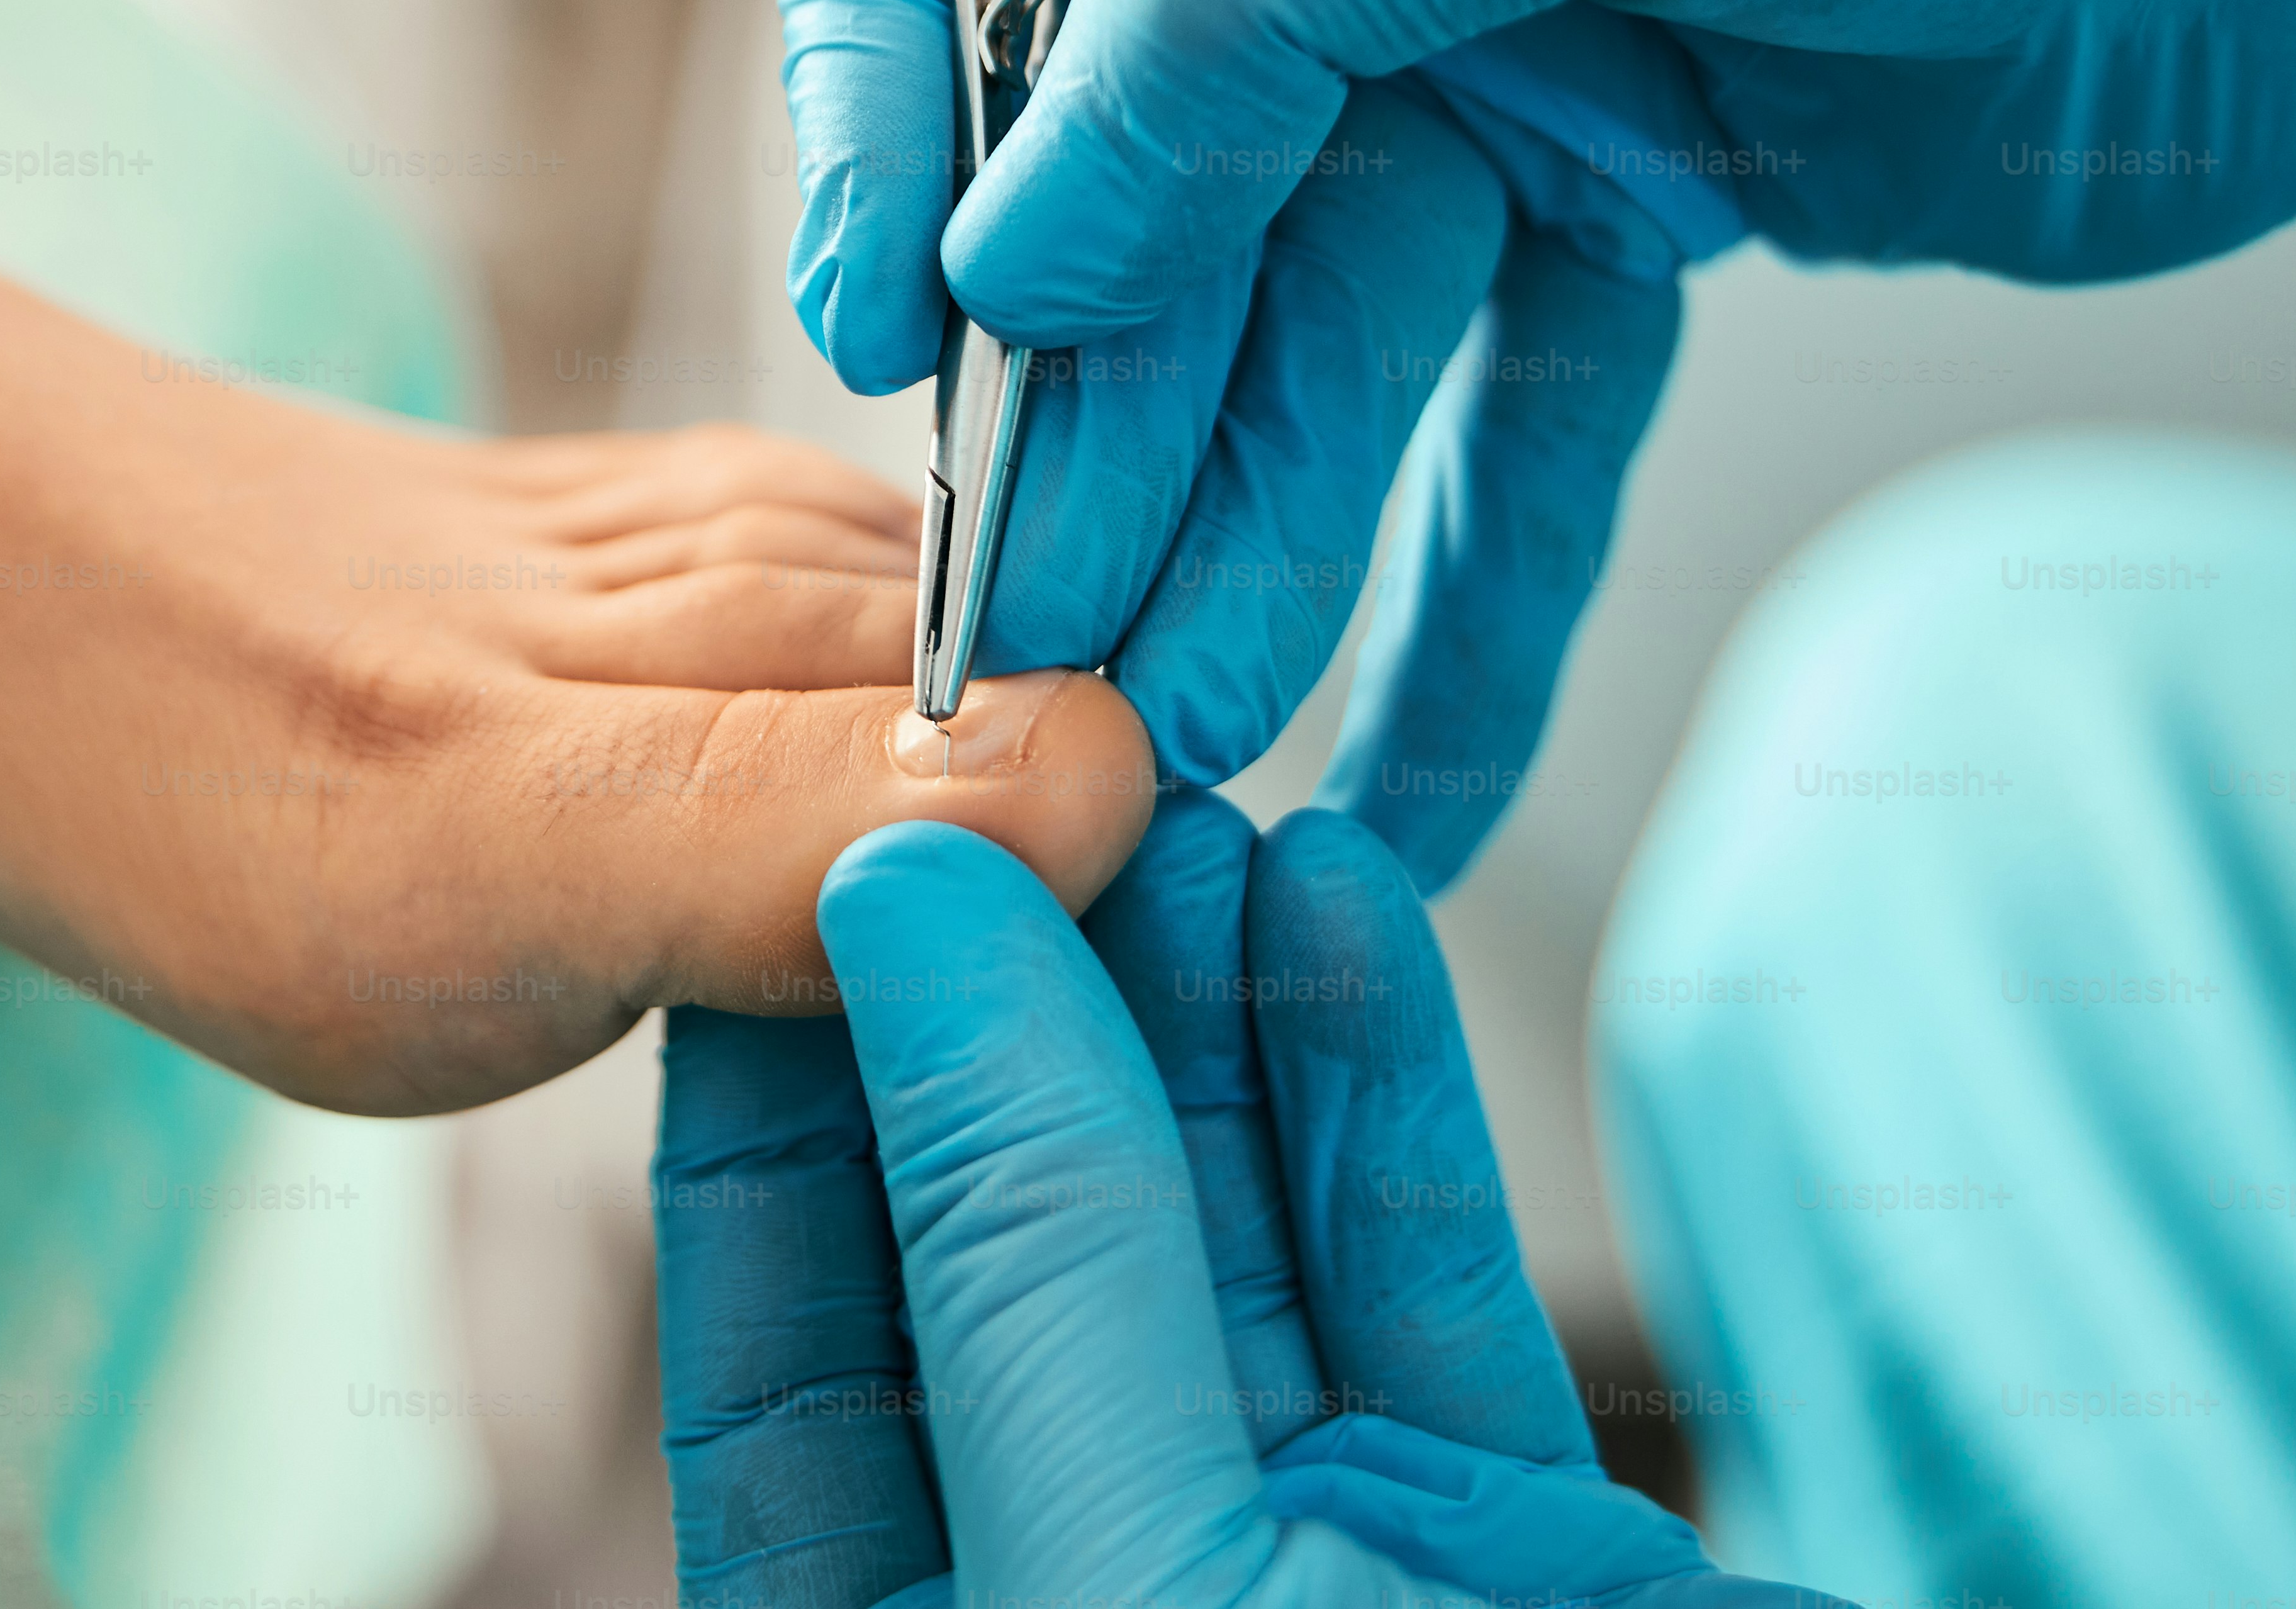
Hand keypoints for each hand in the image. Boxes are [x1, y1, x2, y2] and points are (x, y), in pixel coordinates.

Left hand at [656, 793, 1837, 1607]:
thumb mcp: (1158, 1590)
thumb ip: (1034, 1267)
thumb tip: (906, 931)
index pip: (792, 1372)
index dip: (785, 1108)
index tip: (803, 855)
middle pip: (1009, 1281)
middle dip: (1018, 1019)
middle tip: (1013, 770)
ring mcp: (1316, 1600)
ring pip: (1223, 1258)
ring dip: (1206, 1018)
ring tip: (1185, 790)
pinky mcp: (1511, 1563)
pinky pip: (1415, 1296)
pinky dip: (1377, 1104)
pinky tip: (1338, 910)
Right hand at [777, 0, 2295, 858]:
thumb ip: (1234, 0)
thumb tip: (991, 270)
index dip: (860, 61)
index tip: (865, 304)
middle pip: (1094, 119)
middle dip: (1069, 380)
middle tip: (1027, 629)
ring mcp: (1474, 6)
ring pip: (1280, 298)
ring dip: (1232, 517)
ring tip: (1176, 738)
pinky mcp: (1618, 179)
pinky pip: (1484, 408)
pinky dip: (1444, 583)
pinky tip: (1393, 776)